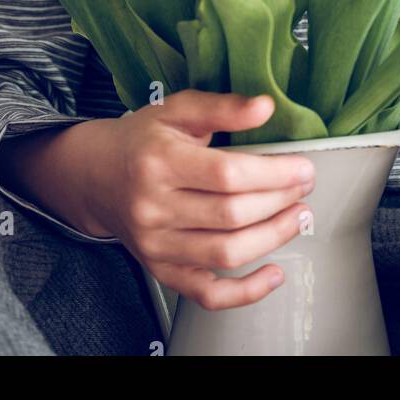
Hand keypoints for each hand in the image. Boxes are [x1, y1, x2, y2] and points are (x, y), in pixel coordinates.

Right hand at [86, 90, 315, 310]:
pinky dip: (246, 292)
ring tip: (297, 218)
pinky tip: (273, 274)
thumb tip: (265, 106)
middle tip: (304, 187)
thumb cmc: (142, 140)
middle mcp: (154, 207)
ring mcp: (157, 244)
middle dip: (280, 201)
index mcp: (159, 161)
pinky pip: (208, 293)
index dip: (273, 173)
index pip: (227, 174)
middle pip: (231, 214)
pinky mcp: (161, 270)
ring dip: (273, 238)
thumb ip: (222, 107)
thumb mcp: (176, 109)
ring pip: (226, 253)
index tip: (302, 167)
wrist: (96, 176)